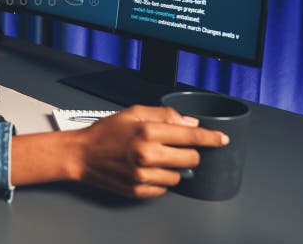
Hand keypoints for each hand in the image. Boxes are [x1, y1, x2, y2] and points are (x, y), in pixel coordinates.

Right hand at [76, 105, 227, 197]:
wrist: (81, 154)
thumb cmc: (105, 132)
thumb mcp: (133, 113)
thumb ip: (164, 115)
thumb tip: (190, 122)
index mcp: (147, 132)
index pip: (191, 136)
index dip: (210, 137)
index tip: (221, 139)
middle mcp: (147, 155)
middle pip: (191, 159)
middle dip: (189, 152)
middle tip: (176, 147)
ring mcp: (143, 176)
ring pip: (179, 176)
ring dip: (173, 167)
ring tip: (154, 158)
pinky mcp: (139, 191)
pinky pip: (164, 188)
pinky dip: (160, 179)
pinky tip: (146, 169)